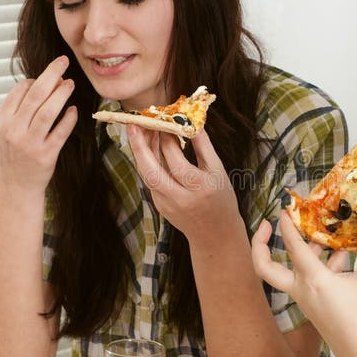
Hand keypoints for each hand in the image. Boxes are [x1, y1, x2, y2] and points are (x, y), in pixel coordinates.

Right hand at [0, 56, 76, 193]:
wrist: (15, 187)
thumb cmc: (14, 154)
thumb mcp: (8, 129)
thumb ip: (21, 108)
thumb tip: (46, 82)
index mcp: (2, 121)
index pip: (20, 90)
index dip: (37, 79)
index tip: (51, 75)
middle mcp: (13, 131)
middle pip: (35, 95)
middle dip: (51, 74)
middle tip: (64, 62)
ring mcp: (29, 144)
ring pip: (48, 111)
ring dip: (62, 94)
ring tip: (71, 83)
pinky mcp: (46, 155)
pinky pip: (61, 132)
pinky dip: (68, 118)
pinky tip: (74, 110)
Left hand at [128, 127, 242, 243]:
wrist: (215, 235)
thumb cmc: (221, 199)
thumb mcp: (218, 171)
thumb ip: (204, 146)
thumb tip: (191, 121)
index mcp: (199, 187)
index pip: (176, 160)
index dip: (168, 139)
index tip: (165, 121)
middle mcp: (180, 198)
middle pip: (151, 170)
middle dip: (139, 146)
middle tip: (134, 123)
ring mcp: (166, 204)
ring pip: (146, 174)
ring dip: (140, 152)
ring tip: (140, 131)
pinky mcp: (159, 207)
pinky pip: (150, 180)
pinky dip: (147, 161)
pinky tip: (149, 147)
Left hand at [252, 211, 356, 356]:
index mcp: (313, 280)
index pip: (291, 245)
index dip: (286, 224)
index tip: (285, 207)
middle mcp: (301, 289)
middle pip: (264, 267)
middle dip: (260, 244)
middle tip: (268, 224)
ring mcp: (304, 299)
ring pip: (288, 271)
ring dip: (299, 250)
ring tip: (321, 233)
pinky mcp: (312, 305)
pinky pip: (306, 279)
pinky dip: (317, 264)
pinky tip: (342, 255)